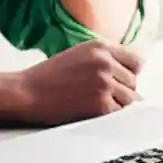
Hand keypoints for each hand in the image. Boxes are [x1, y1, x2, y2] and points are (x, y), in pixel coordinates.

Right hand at [4, 40, 144, 126]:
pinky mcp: (100, 104)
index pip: (136, 61)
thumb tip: (131, 77)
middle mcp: (105, 62)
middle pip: (133, 81)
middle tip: (99, 96)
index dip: (128, 73)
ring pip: (129, 98)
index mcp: (100, 46)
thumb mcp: (78, 54)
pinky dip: (108, 116)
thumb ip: (104, 59)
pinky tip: (90, 111)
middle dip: (121, 90)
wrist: (27, 93)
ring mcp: (104, 83)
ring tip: (94, 103)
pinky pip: (118, 113)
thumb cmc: (49, 77)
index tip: (119, 80)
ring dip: (116, 104)